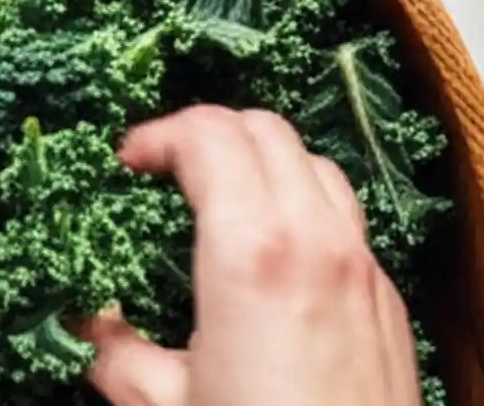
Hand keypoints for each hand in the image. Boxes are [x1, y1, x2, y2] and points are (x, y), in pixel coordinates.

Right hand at [84, 106, 421, 405]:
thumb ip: (119, 354)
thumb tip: (96, 328)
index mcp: (253, 252)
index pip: (210, 136)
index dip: (159, 135)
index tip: (128, 160)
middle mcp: (317, 239)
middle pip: (265, 129)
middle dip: (208, 133)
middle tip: (166, 169)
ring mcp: (362, 265)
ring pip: (314, 163)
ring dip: (262, 160)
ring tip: (221, 198)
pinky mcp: (387, 298)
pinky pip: (345, 217)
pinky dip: (303, 204)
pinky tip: (275, 254)